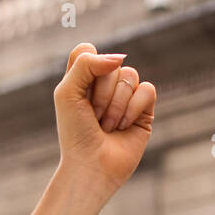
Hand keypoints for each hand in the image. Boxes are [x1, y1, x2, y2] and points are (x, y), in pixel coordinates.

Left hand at [53, 42, 156, 194]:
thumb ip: (85, 64)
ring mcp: (125, 95)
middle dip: (100, 94)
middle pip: (111, 63)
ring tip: (106, 126)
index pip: (86, 49)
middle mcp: (103, 85)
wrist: (91, 165)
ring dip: (115, 105)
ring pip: (130, 76)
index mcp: (80, 80)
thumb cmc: (75, 133)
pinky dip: (133, 109)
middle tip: (92, 117)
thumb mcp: (67, 93)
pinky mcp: (144, 108)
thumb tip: (118, 58)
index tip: (80, 91)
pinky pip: (147, 90)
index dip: (86, 66)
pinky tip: (123, 127)